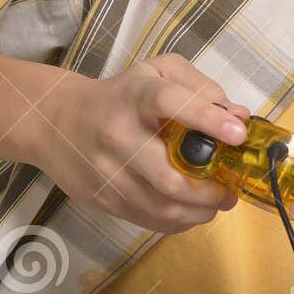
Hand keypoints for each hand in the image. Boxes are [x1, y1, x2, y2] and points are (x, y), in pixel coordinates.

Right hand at [35, 53, 249, 232]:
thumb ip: (200, 87)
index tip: (239, 134)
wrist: (54, 120)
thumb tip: (238, 117)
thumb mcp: (158, 72)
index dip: (207, 119)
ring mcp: (106, 171)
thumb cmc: (121, 96)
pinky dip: (178, 220)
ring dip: (199, 211)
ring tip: (216, 203)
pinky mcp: (100, 197)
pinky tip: (191, 210)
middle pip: (169, 176)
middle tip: (230, 190)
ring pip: (161, 206)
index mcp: (135, 96)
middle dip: (210, 190)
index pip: (170, 102)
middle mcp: (117, 134)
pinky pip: (148, 219)